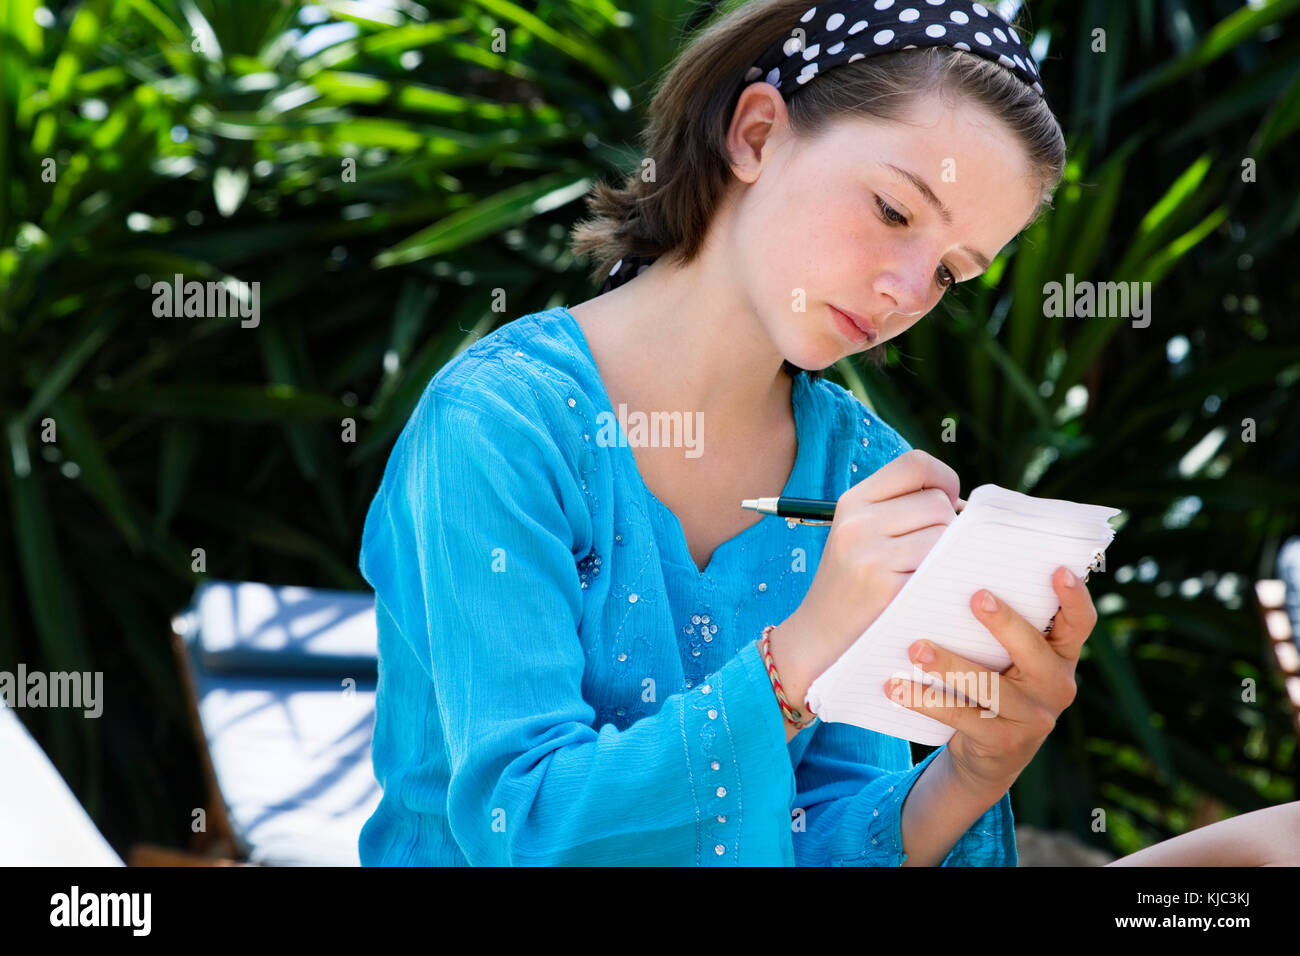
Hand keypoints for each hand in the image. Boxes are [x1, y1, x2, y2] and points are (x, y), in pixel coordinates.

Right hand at [771, 449, 961, 702]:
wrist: (817, 638)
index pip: (914, 463)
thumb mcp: (859, 535)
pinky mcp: (886, 588)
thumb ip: (898, 509)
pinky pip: (940, 566)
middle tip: (927, 553)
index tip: (947, 501)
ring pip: (943, 533)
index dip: (943, 478)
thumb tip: (960, 502)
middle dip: (945, 526)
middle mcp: (857, 522)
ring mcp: (870, 555)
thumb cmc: (851, 585)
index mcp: (852, 501)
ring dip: (946, 554)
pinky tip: (923, 590)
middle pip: (937, 503)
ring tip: (922, 573)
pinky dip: (942, 577)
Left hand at [883, 566, 1097, 792]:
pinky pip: (960, 716)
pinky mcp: (1004, 742)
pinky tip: (895, 687)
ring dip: (949, 665)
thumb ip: (1002, 628)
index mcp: (1061, 656)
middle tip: (977, 597)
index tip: (1058, 570)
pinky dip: (924, 700)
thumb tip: (953, 576)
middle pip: (1033, 650)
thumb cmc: (995, 685)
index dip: (1074, 597)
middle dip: (1005, 623)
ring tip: (916, 649)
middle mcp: (1056, 686)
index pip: (1079, 624)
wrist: (988, 756)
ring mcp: (1034, 718)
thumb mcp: (1009, 659)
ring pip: (989, 685)